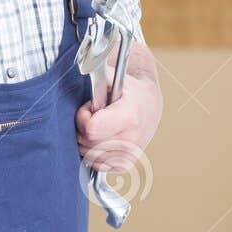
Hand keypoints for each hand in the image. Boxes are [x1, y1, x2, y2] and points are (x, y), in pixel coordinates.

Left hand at [76, 42, 161, 172]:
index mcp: (129, 117)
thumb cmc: (127, 89)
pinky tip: (101, 137)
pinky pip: (95, 164)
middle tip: (95, 114)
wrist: (149, 106)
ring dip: (86, 140)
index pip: (90, 129)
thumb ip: (97, 74)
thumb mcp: (114, 76)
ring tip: (99, 125)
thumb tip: (82, 66)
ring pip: (88, 155)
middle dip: (83, 128)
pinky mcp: (124, 164)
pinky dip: (92, 152)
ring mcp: (128, 155)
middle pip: (86, 143)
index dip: (84, 116)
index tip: (91, 107)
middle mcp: (131, 140)